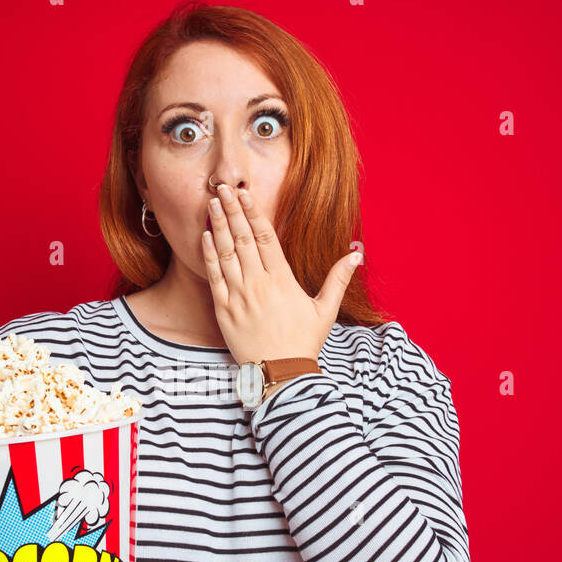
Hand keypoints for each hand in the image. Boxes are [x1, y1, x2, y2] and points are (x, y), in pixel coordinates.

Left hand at [201, 183, 362, 365]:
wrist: (281, 374)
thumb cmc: (303, 342)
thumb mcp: (325, 310)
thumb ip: (338, 279)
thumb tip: (356, 254)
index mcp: (282, 280)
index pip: (266, 237)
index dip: (254, 213)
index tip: (246, 193)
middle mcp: (259, 284)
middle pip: (243, 238)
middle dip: (233, 210)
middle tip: (223, 187)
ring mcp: (239, 296)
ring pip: (226, 253)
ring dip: (218, 226)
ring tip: (213, 203)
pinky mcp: (224, 310)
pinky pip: (214, 277)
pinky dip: (209, 255)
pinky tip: (205, 236)